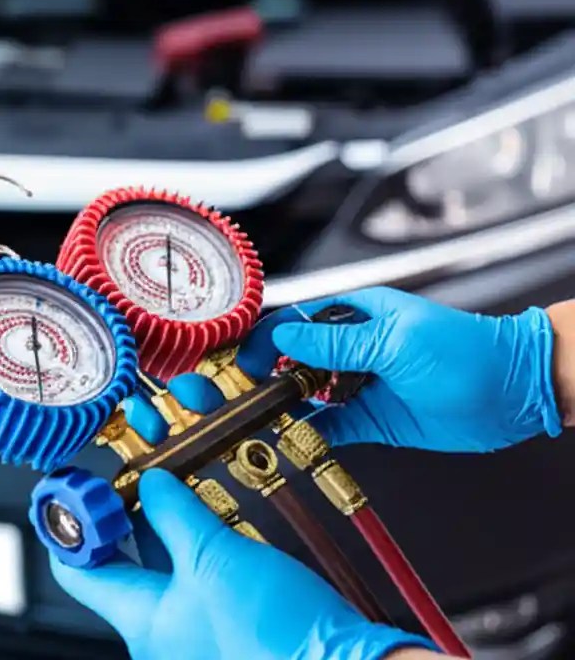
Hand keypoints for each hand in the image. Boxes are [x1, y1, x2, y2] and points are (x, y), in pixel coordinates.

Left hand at [50, 467, 433, 659]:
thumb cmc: (281, 635)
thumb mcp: (216, 556)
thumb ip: (175, 514)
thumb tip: (151, 484)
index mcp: (141, 620)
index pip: (75, 568)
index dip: (70, 522)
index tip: (74, 483)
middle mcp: (162, 632)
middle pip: (123, 559)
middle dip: (130, 506)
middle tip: (138, 463)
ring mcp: (198, 631)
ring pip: (169, 563)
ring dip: (172, 516)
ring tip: (179, 474)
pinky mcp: (234, 626)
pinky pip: (205, 575)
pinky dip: (206, 538)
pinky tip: (220, 510)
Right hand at [236, 287, 561, 452]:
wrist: (514, 392)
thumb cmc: (466, 351)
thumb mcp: (393, 341)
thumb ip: (336, 342)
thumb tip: (286, 336)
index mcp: (354, 315)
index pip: (294, 323)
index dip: (263, 341)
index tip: (242, 362)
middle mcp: (351, 349)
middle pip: (292, 362)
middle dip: (265, 377)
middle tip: (242, 395)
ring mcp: (359, 385)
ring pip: (306, 396)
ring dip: (283, 407)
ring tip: (260, 420)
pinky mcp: (370, 419)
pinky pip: (329, 427)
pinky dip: (308, 434)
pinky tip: (292, 439)